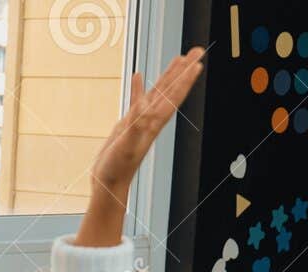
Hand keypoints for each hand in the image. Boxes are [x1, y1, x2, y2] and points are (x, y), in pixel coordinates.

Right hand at [90, 48, 204, 193]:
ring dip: (169, 75)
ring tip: (179, 58)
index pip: (173, 96)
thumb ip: (136, 126)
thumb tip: (145, 106)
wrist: (108, 184)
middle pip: (172, 89)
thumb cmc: (117, 169)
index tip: (197, 62)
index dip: (185, 79)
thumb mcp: (126, 146)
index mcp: (153, 123)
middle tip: (198, 51)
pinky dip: (139, 87)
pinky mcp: (129, 124)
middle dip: (185, 70)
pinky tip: (138, 75)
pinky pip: (137, 99)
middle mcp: (152, 119)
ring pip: (158, 92)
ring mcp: (141, 121)